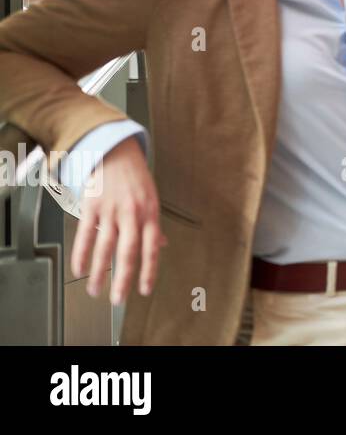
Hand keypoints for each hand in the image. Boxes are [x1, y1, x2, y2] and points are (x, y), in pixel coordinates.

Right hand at [72, 138, 165, 305]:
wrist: (115, 151)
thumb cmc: (135, 176)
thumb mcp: (152, 198)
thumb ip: (153, 224)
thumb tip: (161, 245)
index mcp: (150, 213)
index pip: (152, 248)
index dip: (148, 271)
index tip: (144, 289)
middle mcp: (132, 214)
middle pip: (128, 252)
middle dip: (123, 279)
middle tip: (118, 299)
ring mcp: (111, 210)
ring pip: (105, 247)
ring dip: (99, 272)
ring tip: (96, 290)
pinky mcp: (92, 207)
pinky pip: (85, 235)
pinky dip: (81, 254)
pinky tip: (79, 269)